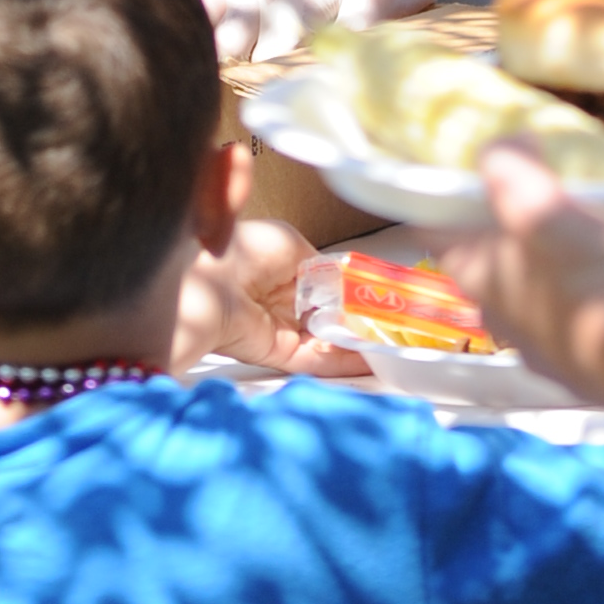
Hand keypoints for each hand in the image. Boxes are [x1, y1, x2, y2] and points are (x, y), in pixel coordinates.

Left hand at [173, 216, 371, 379]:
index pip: (327, 286)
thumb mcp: (290, 242)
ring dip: (357, 343)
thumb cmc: (244, 250)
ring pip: (328, 341)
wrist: (211, 284)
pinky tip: (370, 357)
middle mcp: (284, 302)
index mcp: (284, 270)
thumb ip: (320, 263)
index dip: (352, 292)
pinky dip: (344, 360)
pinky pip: (317, 359)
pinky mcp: (279, 354)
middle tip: (392, 325)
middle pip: (330, 316)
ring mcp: (282, 330)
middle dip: (359, 321)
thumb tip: (342, 280)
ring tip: (390, 344)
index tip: (380, 298)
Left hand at [442, 143, 603, 416]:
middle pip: (491, 261)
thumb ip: (510, 170)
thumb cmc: (597, 282)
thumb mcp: (546, 209)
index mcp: (480, 278)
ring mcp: (540, 351)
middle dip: (513, 230)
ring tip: (591, 236)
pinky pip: (573, 321)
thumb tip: (505, 147)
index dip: (459, 199)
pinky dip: (584, 298)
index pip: (440, 232)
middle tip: (551, 200)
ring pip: (534, 292)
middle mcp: (499, 320)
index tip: (493, 176)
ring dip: (551, 264)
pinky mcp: (580, 369)